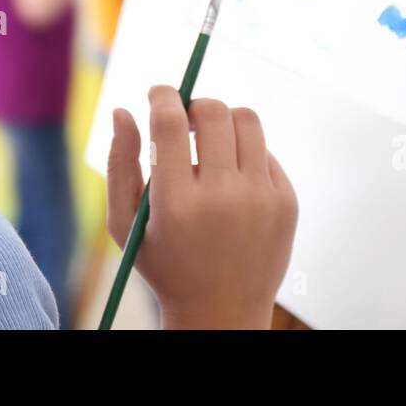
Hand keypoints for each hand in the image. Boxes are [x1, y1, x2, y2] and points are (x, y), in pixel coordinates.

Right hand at [106, 85, 297, 328]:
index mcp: (176, 203)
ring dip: (223, 121)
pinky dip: (245, 153)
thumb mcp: (126, 224)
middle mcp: (223, 198)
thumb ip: (120, 164)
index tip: (158, 92)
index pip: (170, 123)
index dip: (162, 96)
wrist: (221, 313)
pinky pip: (265, 152)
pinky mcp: (286, 203)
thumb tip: (124, 110)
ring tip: (209, 142)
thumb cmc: (165, 264)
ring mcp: (261, 200)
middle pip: (213, 112)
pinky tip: (230, 178)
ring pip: (246, 121)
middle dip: (193, 106)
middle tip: (183, 120)